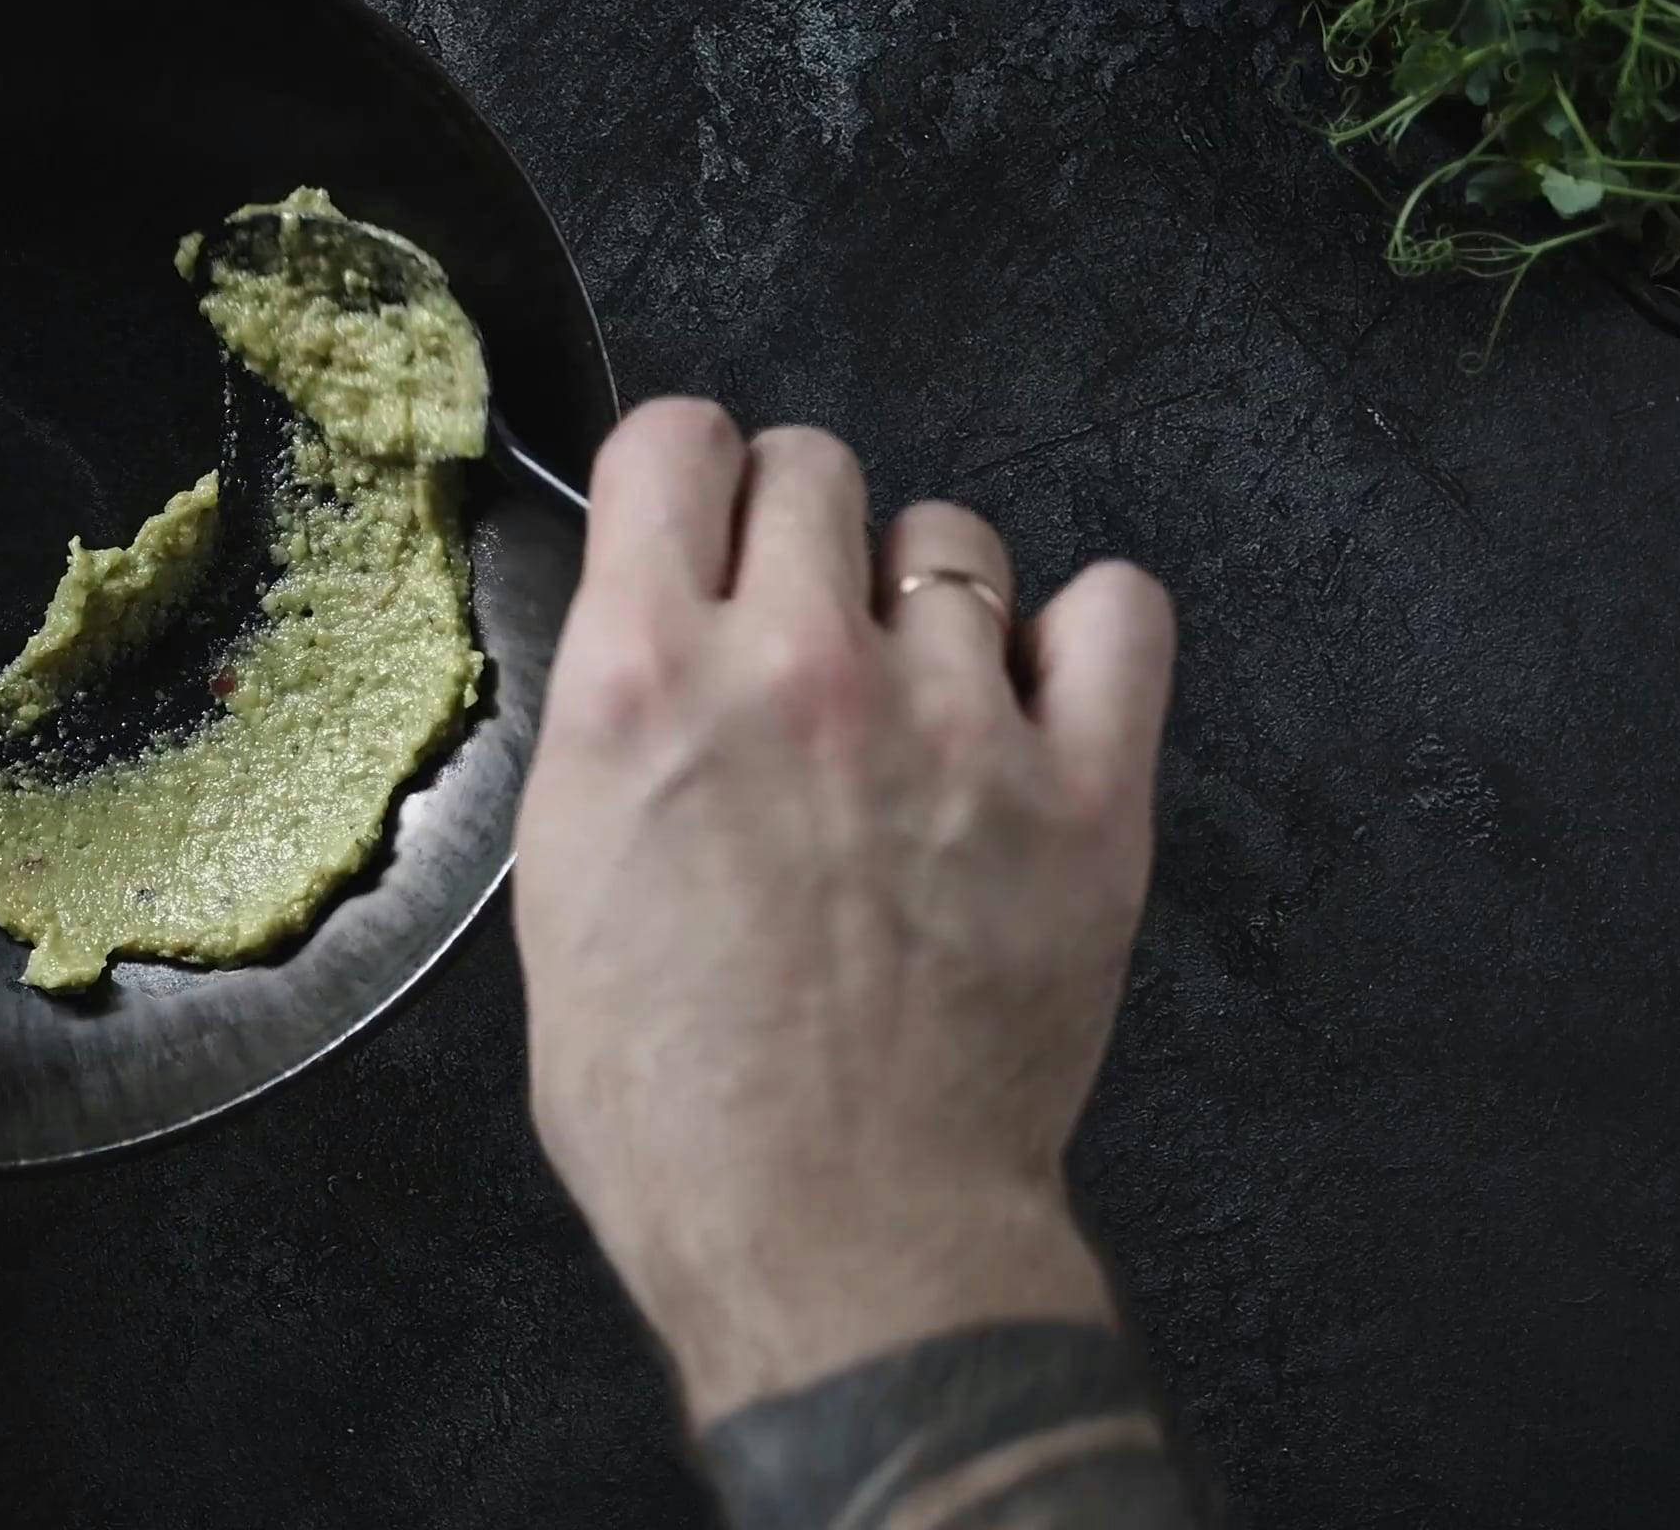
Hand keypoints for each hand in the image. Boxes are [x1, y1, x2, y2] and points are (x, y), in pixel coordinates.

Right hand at [513, 400, 1175, 1422]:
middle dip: (797, 527)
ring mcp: (955, 721)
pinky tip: (1041, 695)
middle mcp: (797, 668)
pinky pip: (1117, 611)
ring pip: (953, 534)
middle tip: (797, 624)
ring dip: (924, 594)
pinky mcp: (1085, 792)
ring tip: (915, 694)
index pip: (675, 445)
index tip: (696, 526)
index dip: (685, 478)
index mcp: (642, 685)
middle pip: (814, 464)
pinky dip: (1081, 633)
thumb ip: (619, 731)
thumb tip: (664, 650)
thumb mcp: (562, 885)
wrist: (831, 1234)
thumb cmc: (671, 1102)